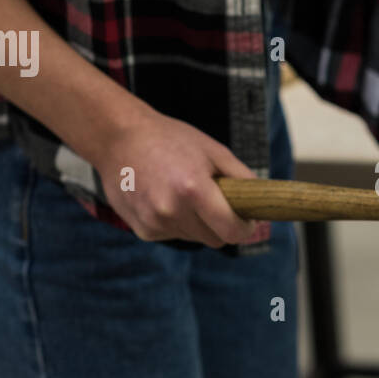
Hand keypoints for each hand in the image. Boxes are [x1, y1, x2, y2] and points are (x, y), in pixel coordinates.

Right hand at [89, 107, 262, 246]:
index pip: (232, 231)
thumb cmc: (171, 140)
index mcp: (193, 189)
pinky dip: (176, 223)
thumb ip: (241, 178)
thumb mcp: (213, 150)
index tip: (247, 220)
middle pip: (215, 239)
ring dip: (197, 223)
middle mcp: (172, 211)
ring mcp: (154, 223)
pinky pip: (173, 235)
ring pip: (194, 238)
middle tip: (217, 203)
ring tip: (183, 192)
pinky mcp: (142, 230)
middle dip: (222, 225)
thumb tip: (260, 204)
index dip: (245, 229)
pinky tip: (164, 197)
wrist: (118, 138)